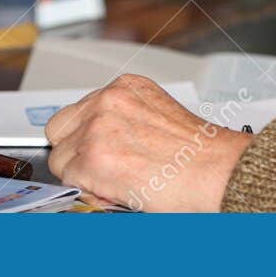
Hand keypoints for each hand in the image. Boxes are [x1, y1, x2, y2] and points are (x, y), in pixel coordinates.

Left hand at [45, 74, 252, 211]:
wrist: (216, 171)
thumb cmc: (198, 153)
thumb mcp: (156, 116)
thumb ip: (122, 119)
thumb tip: (99, 142)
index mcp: (126, 86)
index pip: (78, 110)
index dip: (84, 136)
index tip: (96, 149)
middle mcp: (108, 100)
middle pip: (59, 128)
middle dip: (73, 150)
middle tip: (100, 167)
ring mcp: (97, 127)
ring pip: (60, 158)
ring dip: (80, 173)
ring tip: (115, 180)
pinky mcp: (92, 158)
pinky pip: (68, 179)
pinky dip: (86, 190)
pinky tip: (115, 188)